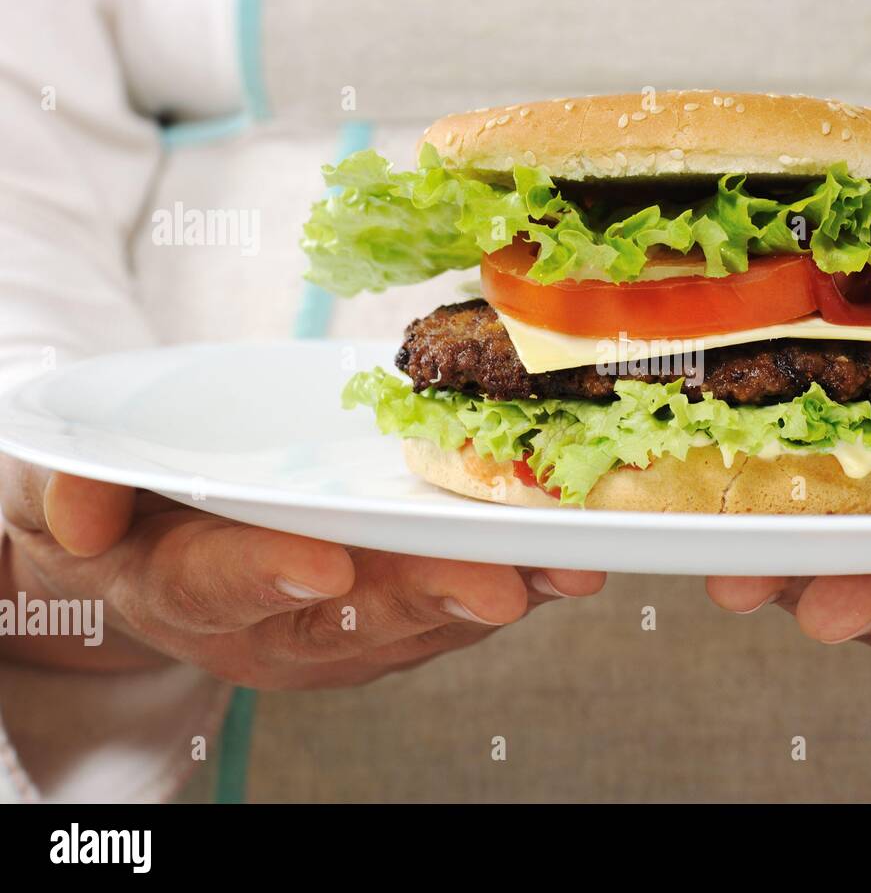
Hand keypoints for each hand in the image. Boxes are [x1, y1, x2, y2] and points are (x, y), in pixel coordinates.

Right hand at [0, 461, 603, 688]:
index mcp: (180, 587)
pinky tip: (565, 558)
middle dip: (425, 600)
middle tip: (495, 586)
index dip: (266, 578)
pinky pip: (452, 604)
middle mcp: (269, 623)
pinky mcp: (391, 609)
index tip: (324, 565)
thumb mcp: (67, 482)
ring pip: (419, 619)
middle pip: (349, 617)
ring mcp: (339, 624)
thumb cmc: (122, 502)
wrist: (159, 538)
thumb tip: (80, 513)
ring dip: (496, 593)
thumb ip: (71, 489)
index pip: (218, 588)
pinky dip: (512, 580)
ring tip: (563, 567)